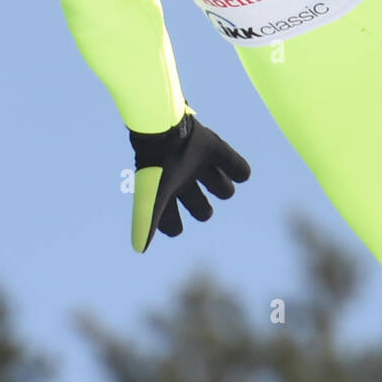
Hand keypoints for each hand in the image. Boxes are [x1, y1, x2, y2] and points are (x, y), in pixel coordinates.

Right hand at [128, 110, 250, 252]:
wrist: (164, 131)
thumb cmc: (156, 168)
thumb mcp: (151, 198)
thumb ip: (147, 223)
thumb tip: (140, 249)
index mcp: (166, 191)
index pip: (170, 219)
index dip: (173, 226)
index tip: (177, 227)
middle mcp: (182, 179)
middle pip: (198, 204)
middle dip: (202, 209)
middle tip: (204, 209)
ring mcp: (197, 163)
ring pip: (217, 183)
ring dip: (222, 187)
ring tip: (221, 185)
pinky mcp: (213, 147)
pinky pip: (233, 163)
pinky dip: (240, 170)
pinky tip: (241, 174)